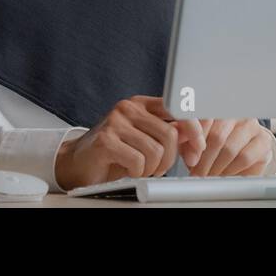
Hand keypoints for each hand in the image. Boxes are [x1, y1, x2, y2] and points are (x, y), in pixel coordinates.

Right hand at [53, 95, 207, 190]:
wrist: (77, 163)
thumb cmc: (114, 154)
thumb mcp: (145, 140)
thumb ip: (168, 134)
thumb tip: (194, 138)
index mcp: (141, 104)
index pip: (177, 107)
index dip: (194, 129)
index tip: (198, 148)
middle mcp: (128, 107)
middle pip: (170, 133)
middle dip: (171, 158)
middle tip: (160, 169)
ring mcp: (115, 121)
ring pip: (155, 150)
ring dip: (153, 168)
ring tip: (142, 170)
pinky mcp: (105, 140)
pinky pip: (138, 160)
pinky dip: (138, 172)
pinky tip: (129, 171)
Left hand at [187, 118, 272, 176]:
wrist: (242, 157)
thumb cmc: (215, 148)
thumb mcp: (197, 142)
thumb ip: (189, 142)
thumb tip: (187, 151)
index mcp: (218, 108)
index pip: (205, 120)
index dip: (195, 141)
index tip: (191, 158)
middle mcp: (237, 113)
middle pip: (217, 136)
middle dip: (204, 160)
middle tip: (198, 173)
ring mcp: (252, 126)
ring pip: (230, 149)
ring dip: (217, 168)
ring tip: (209, 176)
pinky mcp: (264, 141)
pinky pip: (245, 158)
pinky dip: (232, 170)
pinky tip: (225, 175)